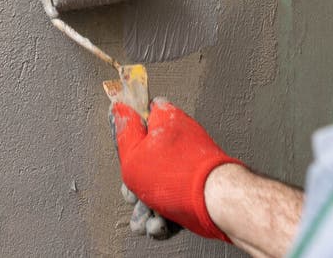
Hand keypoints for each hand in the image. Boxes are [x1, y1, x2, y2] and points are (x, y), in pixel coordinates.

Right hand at [111, 97, 242, 241]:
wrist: (214, 202)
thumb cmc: (175, 176)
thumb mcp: (133, 155)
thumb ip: (124, 132)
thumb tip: (118, 108)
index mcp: (165, 119)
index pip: (143, 113)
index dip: (130, 131)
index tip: (127, 152)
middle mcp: (178, 137)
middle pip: (144, 157)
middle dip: (135, 185)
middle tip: (135, 196)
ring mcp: (188, 162)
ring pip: (157, 185)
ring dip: (148, 207)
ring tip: (150, 218)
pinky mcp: (195, 186)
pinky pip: (173, 200)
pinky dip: (165, 216)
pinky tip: (162, 223)